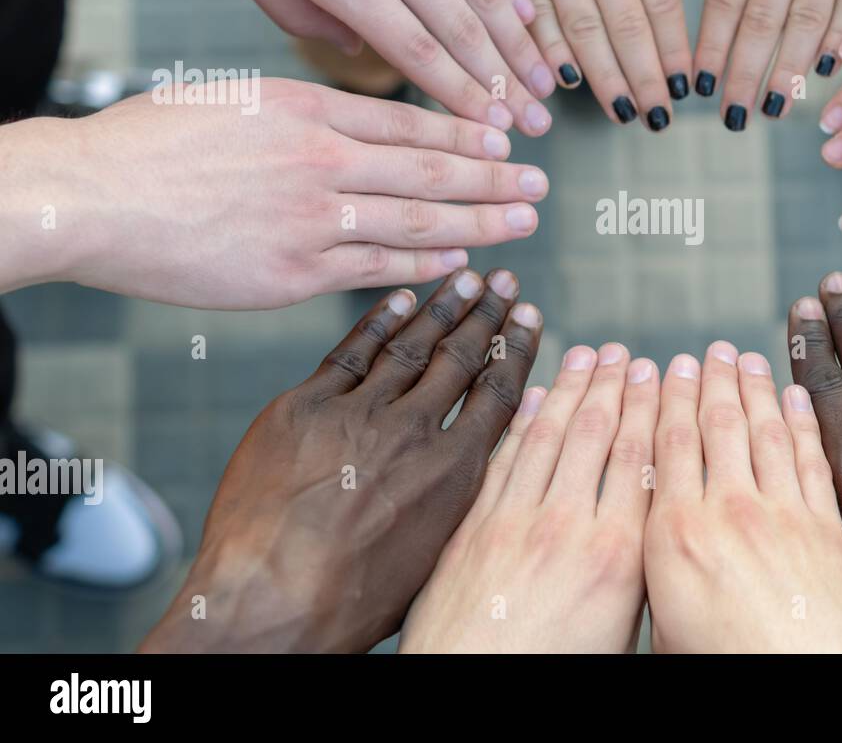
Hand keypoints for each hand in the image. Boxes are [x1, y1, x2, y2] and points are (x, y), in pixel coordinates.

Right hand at [0, 80, 545, 307]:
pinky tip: (459, 262)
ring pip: (418, 220)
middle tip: (540, 184)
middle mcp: (322, 159)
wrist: (95, 195)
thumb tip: (360, 122)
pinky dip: (424, 264)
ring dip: (479, 223)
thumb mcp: (240, 98)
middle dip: (495, 178)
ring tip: (521, 223)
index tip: (508, 139)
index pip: (412, 121)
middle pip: (432, 170)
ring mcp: (312, 219)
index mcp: (309, 108)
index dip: (468, 133)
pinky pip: (378, 267)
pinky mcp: (294, 272)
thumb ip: (307, 111)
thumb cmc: (155, 141)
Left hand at [140, 270, 541, 651]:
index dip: (518, 349)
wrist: (267, 607)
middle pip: (461, 358)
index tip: (531, 318)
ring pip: (411, 347)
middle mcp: (414, 434)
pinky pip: (349, 354)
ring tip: (466, 278)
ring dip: (442, 307)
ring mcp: (356, 416)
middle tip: (506, 281)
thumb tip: (470, 466)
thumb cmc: (347, 602)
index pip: (499, 392)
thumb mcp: (431, 555)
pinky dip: (378, 323)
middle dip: (488, 314)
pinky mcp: (302, 410)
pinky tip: (400, 302)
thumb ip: (455, 500)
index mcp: (453, 474)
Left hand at [166, 0, 554, 133]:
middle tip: (534, 122)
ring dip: (517, 41)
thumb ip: (296, 15)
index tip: (487, 127)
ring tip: (543, 81)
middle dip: (501, 84)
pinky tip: (529, 14)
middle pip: (460, 30)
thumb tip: (356, 48)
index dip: (457, 96)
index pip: (413, 50)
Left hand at [400, 344, 656, 652]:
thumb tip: (652, 520)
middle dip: (614, 385)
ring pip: (549, 435)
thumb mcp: (623, 628)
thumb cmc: (553, 674)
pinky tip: (531, 395)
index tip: (659, 373)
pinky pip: (502, 459)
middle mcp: (568, 526)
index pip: (642, 457)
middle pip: (598, 434)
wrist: (472, 696)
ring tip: (586, 355)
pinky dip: (520, 421)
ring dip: (569, 388)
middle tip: (625, 352)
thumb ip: (637, 567)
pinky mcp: (474, 529)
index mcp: (617, 554)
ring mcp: (515, 522)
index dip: (651, 407)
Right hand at [464, 0, 688, 130]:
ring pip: (581, 33)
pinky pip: (530, 18)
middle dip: (645, 81)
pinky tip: (562, 84)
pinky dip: (547, 54)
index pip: (663, 6)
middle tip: (658, 119)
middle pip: (627, 30)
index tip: (684, 89)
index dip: (674, 54)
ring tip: (621, 113)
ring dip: (604, 80)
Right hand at [644, 344, 841, 652]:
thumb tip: (655, 539)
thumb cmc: (730, 672)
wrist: (807, 688)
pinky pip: (813, 459)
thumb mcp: (664, 624)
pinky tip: (797, 396)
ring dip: (755, 388)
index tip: (668, 367)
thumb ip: (659, 568)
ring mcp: (783, 515)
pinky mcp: (828, 530)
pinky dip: (804, 422)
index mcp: (676, 533)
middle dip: (711, 380)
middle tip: (709, 349)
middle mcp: (728, 511)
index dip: (669, 397)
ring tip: (747, 358)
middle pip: (716, 426)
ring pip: (765, 432)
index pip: (668, 444)